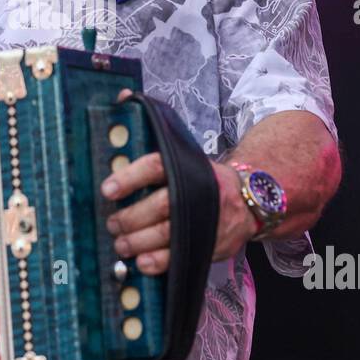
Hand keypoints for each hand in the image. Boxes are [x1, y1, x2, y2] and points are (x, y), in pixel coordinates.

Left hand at [100, 96, 255, 274]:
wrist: (252, 198)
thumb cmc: (202, 176)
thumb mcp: (183, 151)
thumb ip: (152, 129)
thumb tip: (122, 97)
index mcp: (188, 165)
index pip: (157, 166)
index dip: (130, 177)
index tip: (107, 189)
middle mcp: (199, 191)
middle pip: (162, 204)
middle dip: (131, 217)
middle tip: (112, 223)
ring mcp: (209, 219)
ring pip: (169, 233)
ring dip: (139, 242)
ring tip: (121, 244)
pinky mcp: (214, 244)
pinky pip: (183, 256)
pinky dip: (160, 262)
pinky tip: (143, 262)